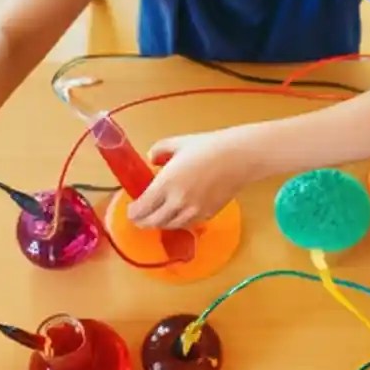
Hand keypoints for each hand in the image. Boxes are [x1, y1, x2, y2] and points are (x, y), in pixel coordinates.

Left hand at [128, 130, 259, 229]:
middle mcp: (177, 202)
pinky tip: (176, 216)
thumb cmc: (208, 147)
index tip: (131, 210)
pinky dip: (177, 222)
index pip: (142, 208)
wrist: (238, 158)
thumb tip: (151, 159)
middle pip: (152, 222)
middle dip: (142, 222)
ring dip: (160, 223)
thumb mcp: (178, 143)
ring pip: (169, 226)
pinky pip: (186, 224)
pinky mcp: (206, 215)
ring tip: (156, 218)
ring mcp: (193, 211)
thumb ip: (159, 151)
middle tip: (139, 218)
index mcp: (166, 183)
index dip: (133, 212)